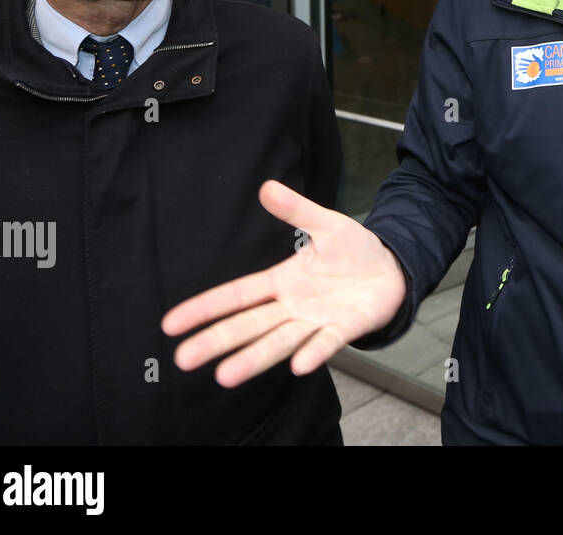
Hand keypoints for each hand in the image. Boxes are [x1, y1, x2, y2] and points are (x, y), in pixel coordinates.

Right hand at [162, 181, 406, 385]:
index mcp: (281, 281)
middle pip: (248, 325)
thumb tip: (266, 187)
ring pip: (279, 341)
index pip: (236, 295)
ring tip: (226, 376)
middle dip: (217, 341)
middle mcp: (292, 306)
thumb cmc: (353, 250)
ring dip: (255, 357)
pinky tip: (299, 365)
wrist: (392, 269)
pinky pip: (327, 342)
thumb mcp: (326, 223)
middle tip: (183, 360)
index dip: (204, 307)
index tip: (170, 325)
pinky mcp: (345, 328)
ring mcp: (316, 320)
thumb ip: (296, 209)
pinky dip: (313, 352)